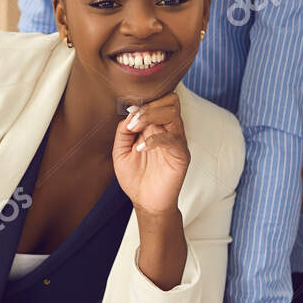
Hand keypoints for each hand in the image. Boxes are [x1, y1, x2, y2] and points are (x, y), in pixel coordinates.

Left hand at [113, 93, 188, 214]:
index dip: (145, 102)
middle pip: (171, 100)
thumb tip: (130, 113)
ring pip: (173, 113)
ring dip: (151, 117)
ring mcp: (177, 141)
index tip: (129, 113)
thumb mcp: (120, 151)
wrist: (145, 202)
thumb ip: (123, 130)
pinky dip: (155, 140)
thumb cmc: (135, 177)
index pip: (160, 100)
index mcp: (156, 126)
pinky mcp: (181, 155)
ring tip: (135, 130)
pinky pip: (173, 139)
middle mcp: (169, 130)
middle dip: (149, 106)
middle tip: (133, 121)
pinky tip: (141, 149)